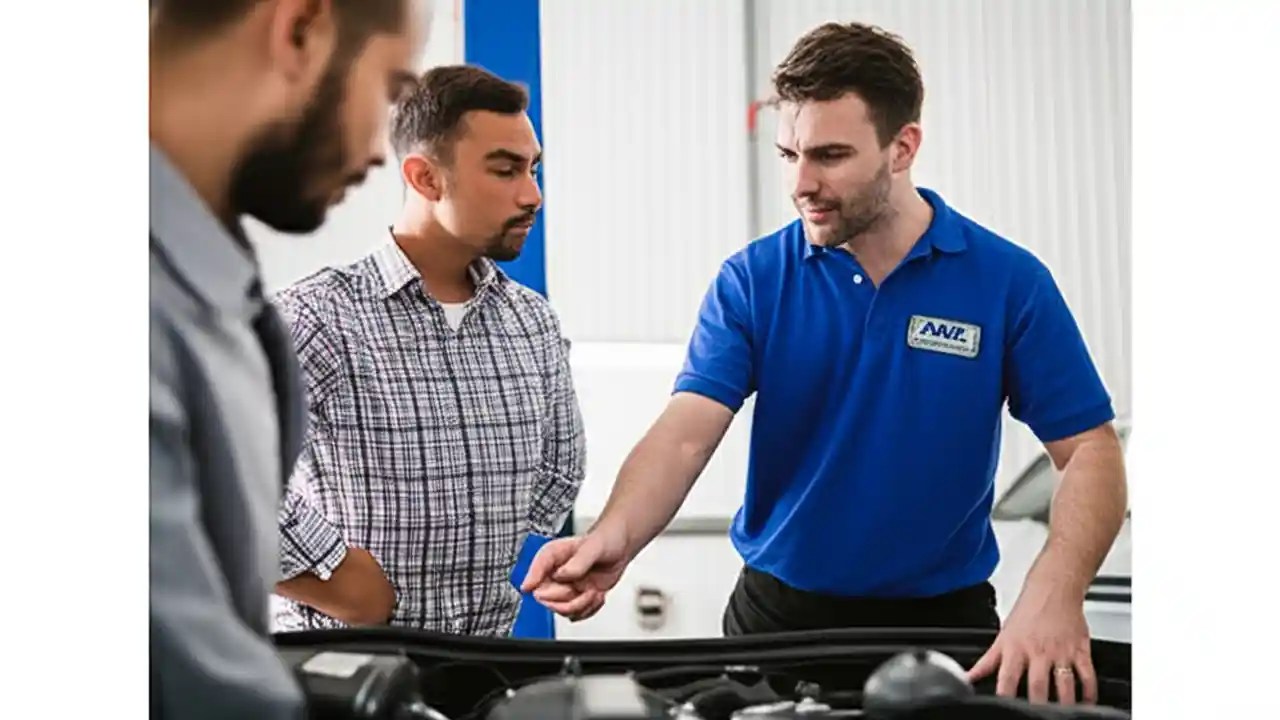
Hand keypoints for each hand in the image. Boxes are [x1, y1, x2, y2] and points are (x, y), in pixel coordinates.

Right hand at [519, 529, 628, 621]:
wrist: (621, 547)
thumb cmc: (605, 539)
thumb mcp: (593, 548)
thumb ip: (577, 562)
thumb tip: (562, 575)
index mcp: (554, 555)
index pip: (536, 570)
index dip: (532, 581)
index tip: (529, 589)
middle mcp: (556, 573)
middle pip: (546, 598)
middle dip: (568, 600)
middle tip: (585, 590)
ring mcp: (566, 586)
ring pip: (562, 609)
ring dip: (581, 606)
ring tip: (594, 593)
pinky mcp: (577, 596)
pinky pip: (575, 614)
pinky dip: (589, 610)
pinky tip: (597, 596)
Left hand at [967, 590, 1096, 704]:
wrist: (1053, 590)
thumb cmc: (1027, 613)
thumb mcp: (1003, 636)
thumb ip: (987, 662)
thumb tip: (968, 677)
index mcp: (1016, 649)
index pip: (1007, 678)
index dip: (1005, 695)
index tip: (1005, 708)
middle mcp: (1038, 652)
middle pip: (1038, 685)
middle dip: (1038, 704)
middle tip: (1037, 715)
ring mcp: (1061, 653)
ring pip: (1065, 684)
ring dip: (1065, 702)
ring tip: (1063, 713)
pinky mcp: (1080, 651)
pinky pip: (1087, 675)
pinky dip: (1089, 692)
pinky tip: (1087, 702)